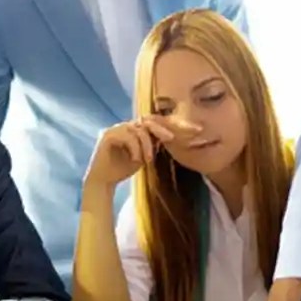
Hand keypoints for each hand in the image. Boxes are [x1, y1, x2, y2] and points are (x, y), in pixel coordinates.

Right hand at [85, 116, 199, 186]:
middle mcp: (128, 125)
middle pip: (151, 120)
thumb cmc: (123, 168)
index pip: (161, 122)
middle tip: (173, 138)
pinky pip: (127, 137)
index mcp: (139, 128)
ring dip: (146, 146)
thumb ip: (155, 144)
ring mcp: (117, 128)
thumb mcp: (145, 155)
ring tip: (147, 160)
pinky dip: (135, 149)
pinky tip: (136, 161)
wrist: (103, 180)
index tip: (197, 131)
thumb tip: (174, 136)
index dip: (179, 125)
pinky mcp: (108, 135)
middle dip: (165, 128)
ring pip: (140, 130)